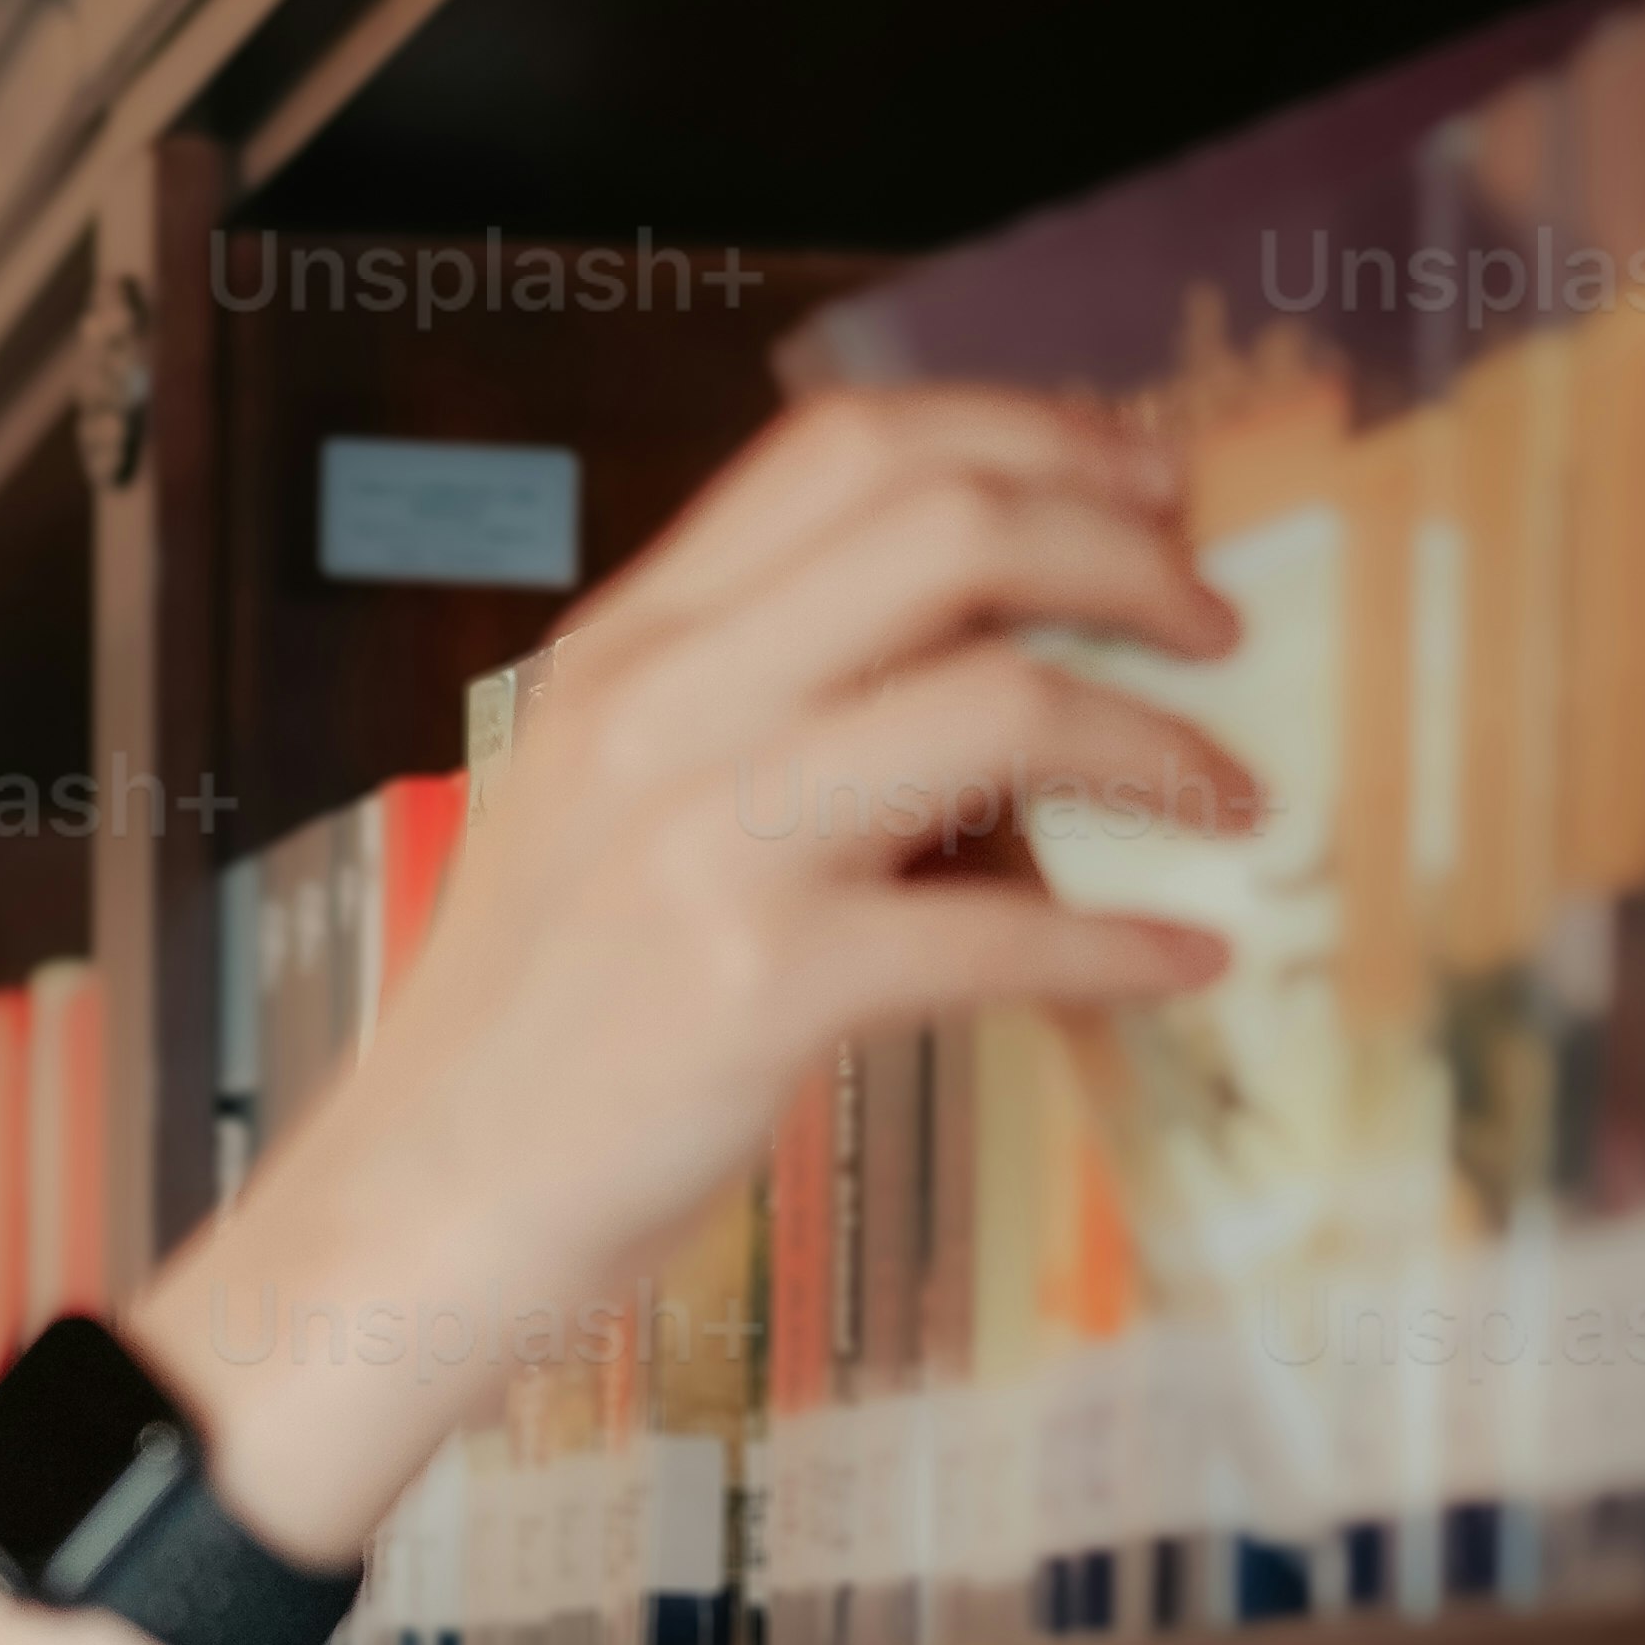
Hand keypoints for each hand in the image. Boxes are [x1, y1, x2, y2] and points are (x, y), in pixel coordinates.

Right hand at [166, 378, 1248, 1538]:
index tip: (1143, 487)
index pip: (849, 446)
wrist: (417, 1207)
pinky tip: (1184, 959)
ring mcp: (707, 842)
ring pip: (1002, 701)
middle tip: (1210, 622)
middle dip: (1126, 555)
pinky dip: (1123, 945)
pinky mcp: (761, 989)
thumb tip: (1012, 695)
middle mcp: (662, 709)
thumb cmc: (536, 1022)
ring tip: (1228, 795)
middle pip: (948, 528)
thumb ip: (772, 715)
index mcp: (629, 646)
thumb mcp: (614, 808)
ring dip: (1158, 742)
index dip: (1033, 438)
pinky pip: (1002, 935)